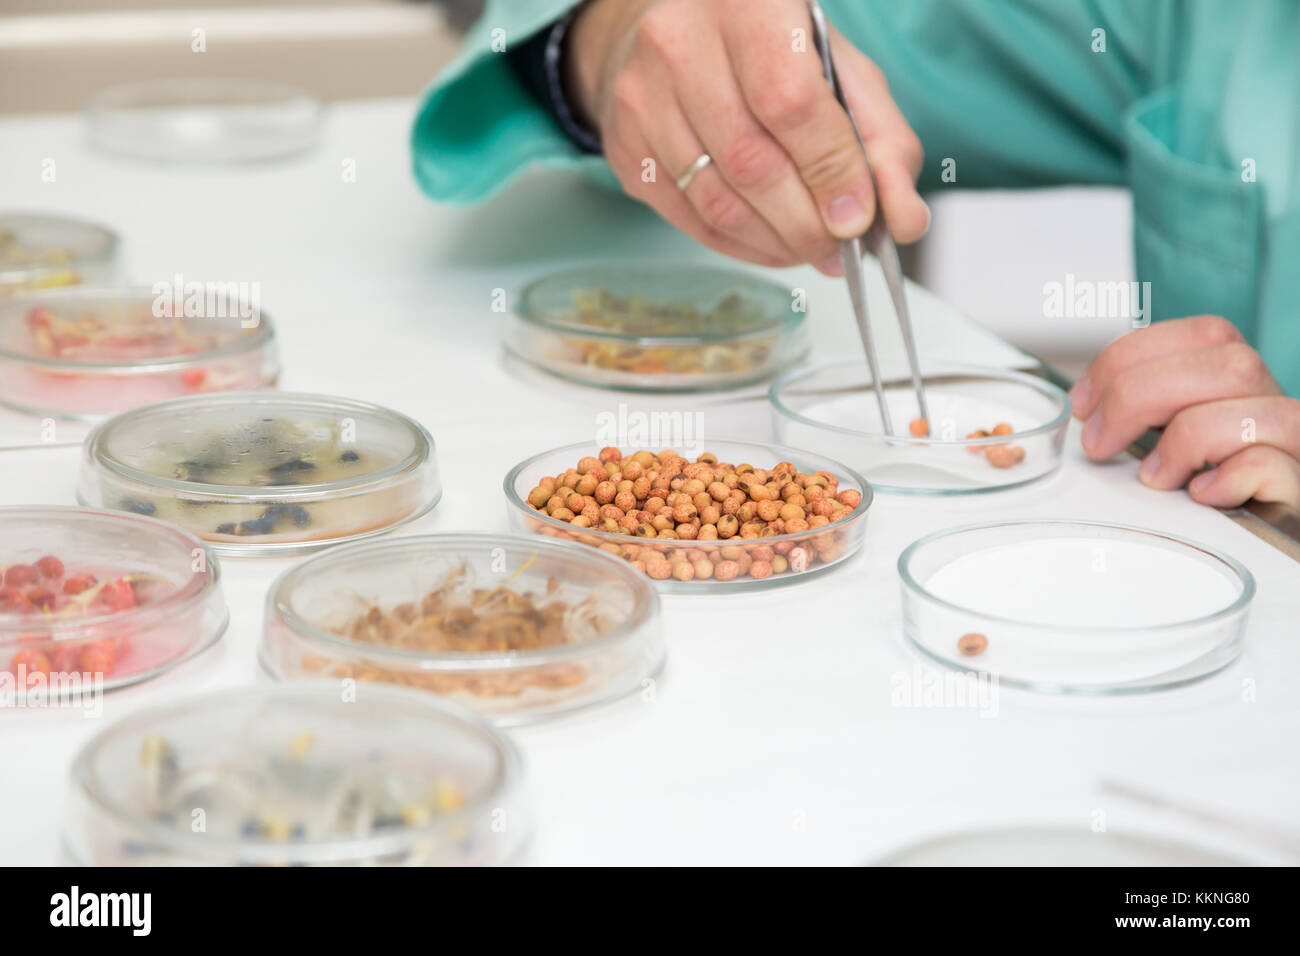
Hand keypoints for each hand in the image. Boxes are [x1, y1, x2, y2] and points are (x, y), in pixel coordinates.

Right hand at [566, 0, 928, 273]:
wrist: (673, 33)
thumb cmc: (766, 50)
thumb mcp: (839, 72)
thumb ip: (882, 142)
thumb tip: (903, 221)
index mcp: (746, 2)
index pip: (790, 102)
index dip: (829, 170)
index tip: (857, 218)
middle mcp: (680, 41)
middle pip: (750, 161)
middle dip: (804, 222)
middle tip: (835, 248)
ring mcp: (640, 95)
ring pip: (715, 200)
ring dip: (773, 242)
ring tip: (808, 249)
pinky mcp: (624, 145)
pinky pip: (688, 218)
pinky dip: (738, 244)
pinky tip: (768, 242)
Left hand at [1070, 315, 1299, 508]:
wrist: (1271, 540)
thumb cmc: (1212, 485)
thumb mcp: (1176, 437)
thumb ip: (1150, 413)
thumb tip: (1091, 410)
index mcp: (1243, 382)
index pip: (1204, 334)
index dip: (1131, 357)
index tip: (1085, 403)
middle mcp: (1276, 402)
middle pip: (1229, 364)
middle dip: (1140, 397)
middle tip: (1100, 442)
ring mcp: (1294, 443)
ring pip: (1252, 411)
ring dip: (1183, 442)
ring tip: (1155, 476)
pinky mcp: (1298, 486)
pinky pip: (1268, 465)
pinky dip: (1225, 479)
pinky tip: (1202, 493)